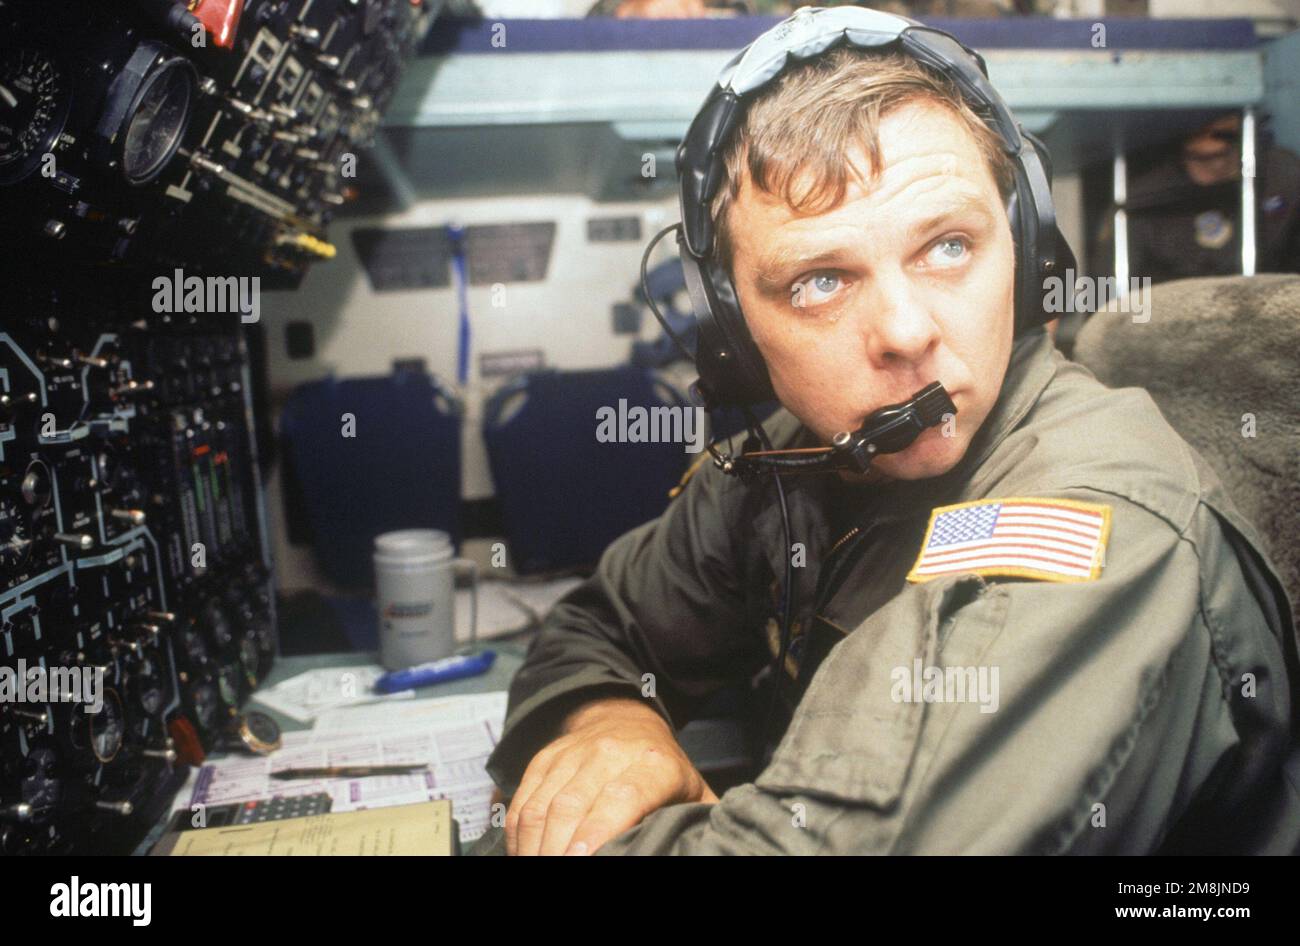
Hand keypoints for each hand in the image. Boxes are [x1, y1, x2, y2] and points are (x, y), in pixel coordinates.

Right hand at [505, 696, 717, 855]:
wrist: (627, 718)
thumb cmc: (664, 770)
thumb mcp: (692, 793)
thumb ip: (698, 823)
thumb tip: (708, 850)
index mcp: (654, 764)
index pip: (623, 796)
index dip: (600, 831)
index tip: (584, 861)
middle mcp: (610, 752)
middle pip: (574, 805)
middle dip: (560, 850)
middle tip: (553, 877)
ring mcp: (573, 753)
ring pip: (543, 804)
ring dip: (535, 847)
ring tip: (536, 870)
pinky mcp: (546, 758)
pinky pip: (524, 799)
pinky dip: (518, 834)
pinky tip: (524, 855)